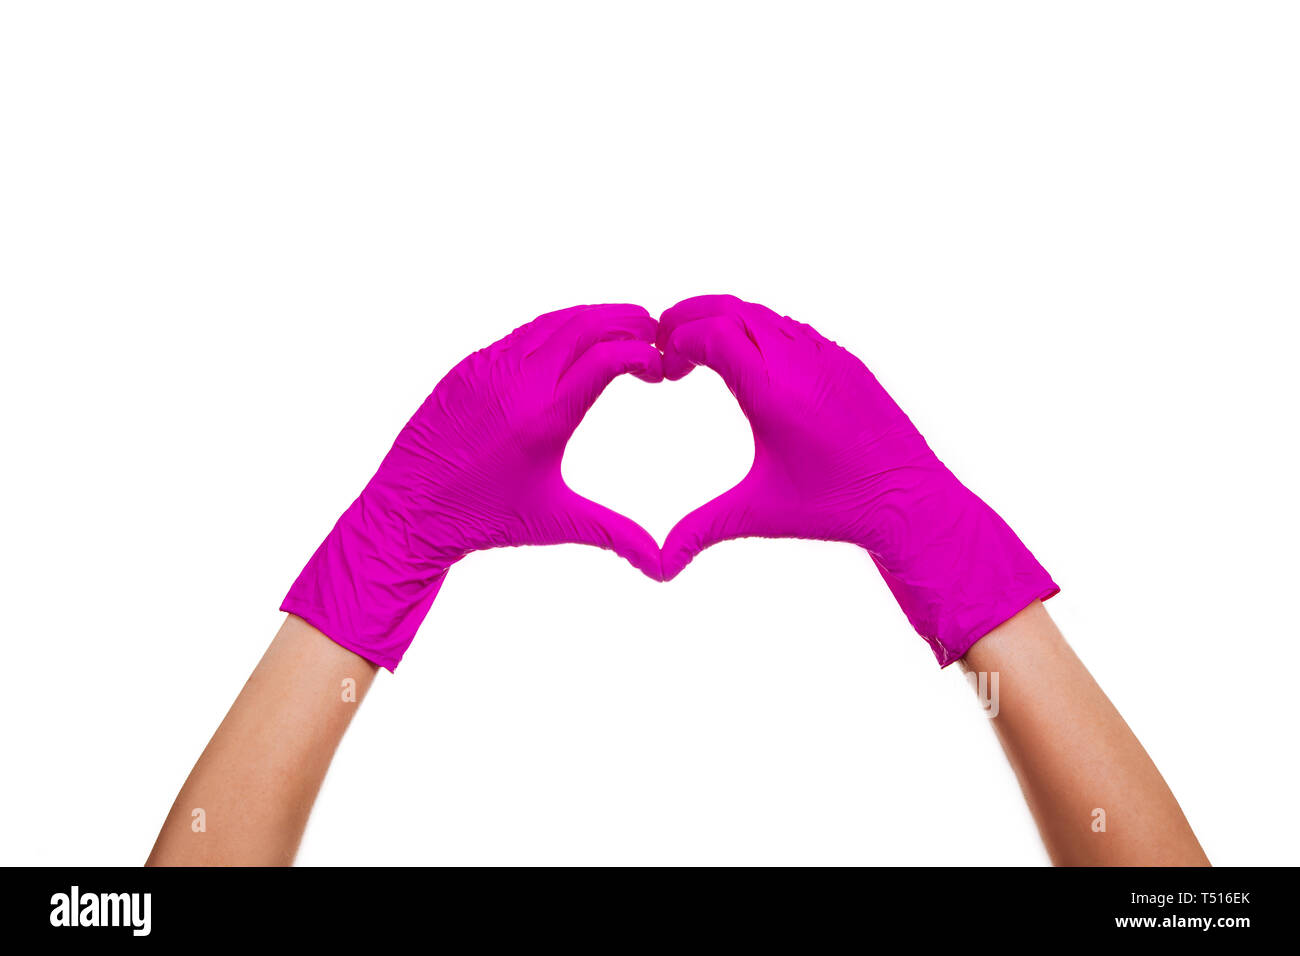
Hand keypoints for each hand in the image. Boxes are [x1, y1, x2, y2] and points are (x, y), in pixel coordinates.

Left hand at [283, 303, 663, 669]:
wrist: (408, 512)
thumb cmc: (482, 520)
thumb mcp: (556, 523)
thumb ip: (616, 535)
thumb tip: (663, 568)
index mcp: (543, 420)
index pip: (606, 360)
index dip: (642, 355)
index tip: (661, 368)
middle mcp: (516, 385)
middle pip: (583, 326)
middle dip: (626, 322)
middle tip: (656, 330)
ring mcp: (487, 369)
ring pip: (551, 322)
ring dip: (593, 318)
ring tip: (625, 326)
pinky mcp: (467, 367)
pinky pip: (520, 334)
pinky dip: (556, 328)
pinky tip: (574, 339)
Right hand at [658, 294, 1056, 664]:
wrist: (908, 500)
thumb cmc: (833, 509)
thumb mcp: (757, 516)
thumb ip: (701, 530)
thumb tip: (659, 567)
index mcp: (774, 394)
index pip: (713, 334)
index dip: (677, 341)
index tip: (663, 370)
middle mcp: (800, 363)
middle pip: (731, 308)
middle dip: (689, 318)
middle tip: (663, 342)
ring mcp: (826, 355)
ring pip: (762, 313)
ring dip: (723, 320)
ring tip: (696, 350)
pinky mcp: (844, 359)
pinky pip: (791, 326)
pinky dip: (757, 329)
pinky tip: (744, 359)